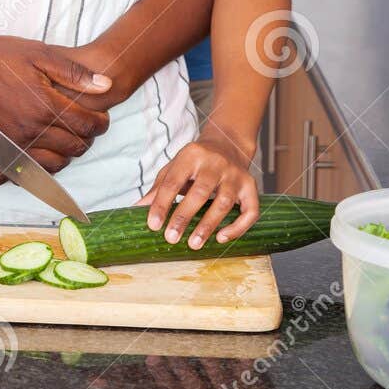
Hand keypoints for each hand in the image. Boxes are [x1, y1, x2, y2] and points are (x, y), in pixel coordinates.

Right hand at [0, 36, 113, 183]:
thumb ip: (74, 73)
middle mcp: (29, 129)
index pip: (87, 126)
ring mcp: (11, 143)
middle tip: (85, 128)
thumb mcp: (40, 54)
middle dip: (86, 139)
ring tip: (65, 140)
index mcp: (43, 105)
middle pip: (73, 148)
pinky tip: (41, 152)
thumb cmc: (1, 56)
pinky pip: (23, 173)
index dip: (100, 123)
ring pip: (52, 165)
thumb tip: (106, 86)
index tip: (102, 118)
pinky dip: (38, 168)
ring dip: (65, 156)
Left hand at [138, 128, 259, 249]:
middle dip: (184, 216)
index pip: (173, 181)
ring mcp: (236, 175)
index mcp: (191, 155)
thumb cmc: (196, 162)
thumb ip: (159, 187)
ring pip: (224, 202)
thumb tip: (137, 208)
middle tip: (171, 238)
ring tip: (193, 244)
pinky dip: (237, 227)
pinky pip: (250, 211)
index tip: (152, 225)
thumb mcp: (175, 167)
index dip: (162, 204)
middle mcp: (215, 163)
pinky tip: (221, 238)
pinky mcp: (251, 187)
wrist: (228, 144)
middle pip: (200, 192)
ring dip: (208, 225)